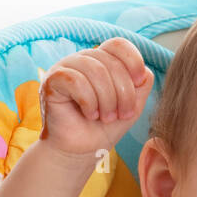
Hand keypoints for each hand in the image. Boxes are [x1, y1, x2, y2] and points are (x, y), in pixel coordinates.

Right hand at [38, 37, 153, 156]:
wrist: (80, 151)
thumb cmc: (104, 128)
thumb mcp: (131, 106)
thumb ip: (141, 85)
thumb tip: (145, 71)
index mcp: (101, 60)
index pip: (118, 45)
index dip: (133, 61)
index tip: (138, 82)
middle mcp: (82, 59)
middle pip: (111, 62)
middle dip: (123, 93)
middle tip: (120, 115)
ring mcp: (65, 67)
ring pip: (95, 70)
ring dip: (107, 100)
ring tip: (105, 117)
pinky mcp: (51, 80)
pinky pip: (75, 80)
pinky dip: (89, 101)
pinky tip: (89, 114)